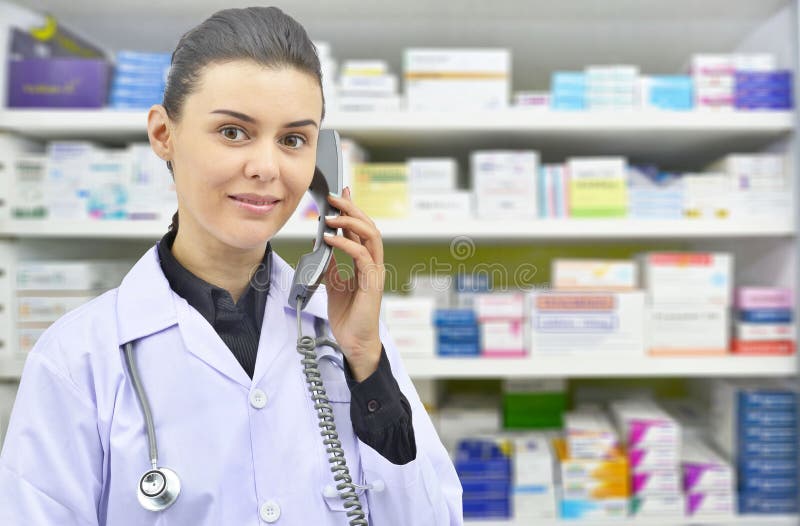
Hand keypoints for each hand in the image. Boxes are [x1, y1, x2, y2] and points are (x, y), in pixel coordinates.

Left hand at [322, 186, 384, 381]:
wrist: (354, 342)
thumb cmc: (347, 316)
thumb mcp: (334, 284)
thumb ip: (331, 265)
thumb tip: (321, 246)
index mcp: (365, 262)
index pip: (361, 229)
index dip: (352, 209)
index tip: (340, 194)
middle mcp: (373, 263)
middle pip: (368, 226)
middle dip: (352, 208)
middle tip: (335, 197)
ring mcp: (375, 272)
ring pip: (371, 236)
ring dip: (350, 222)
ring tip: (331, 216)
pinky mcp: (372, 283)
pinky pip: (362, 256)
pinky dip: (346, 244)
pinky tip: (330, 238)